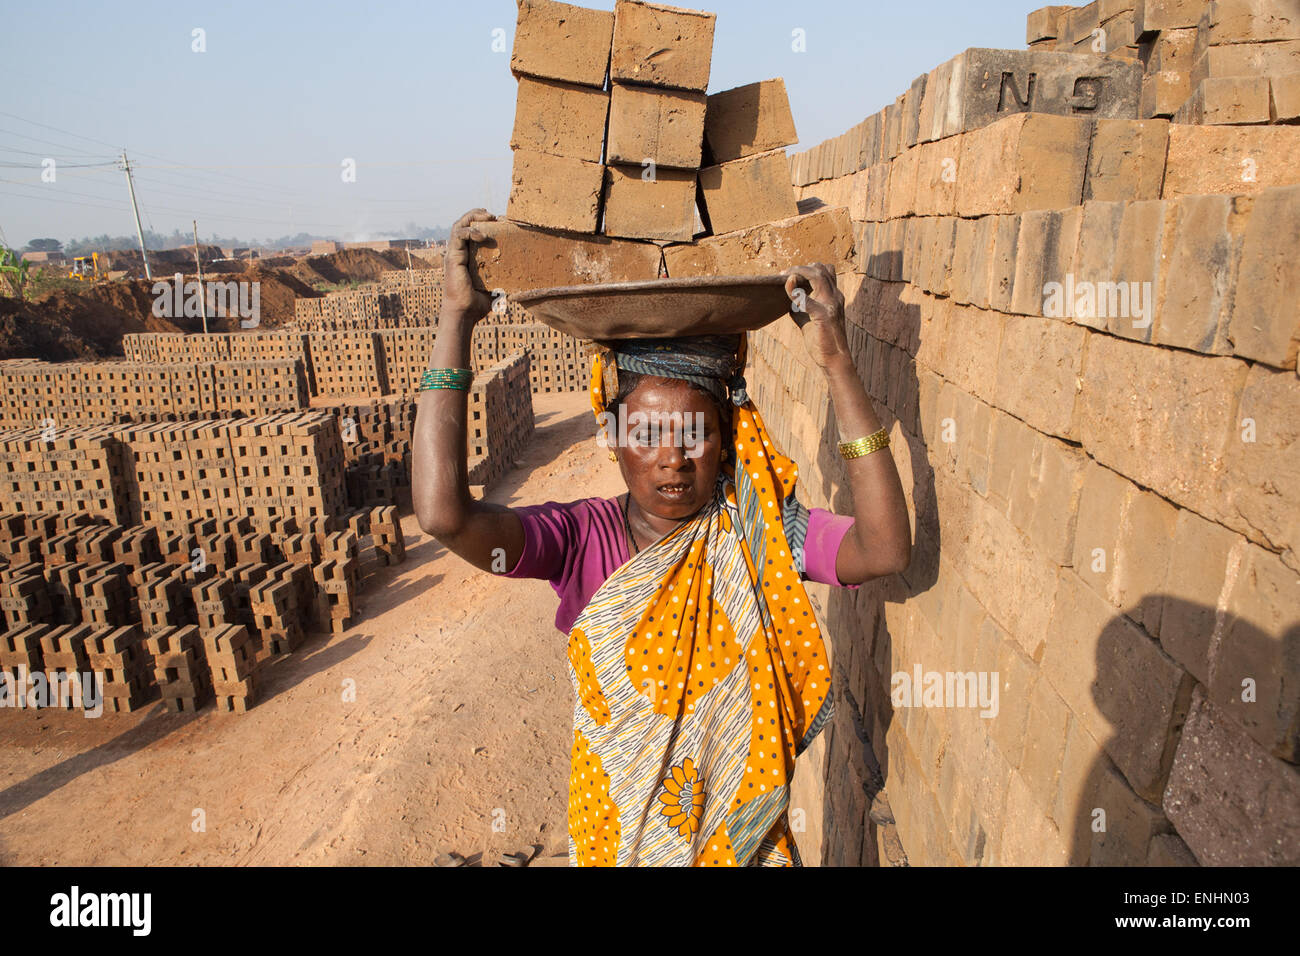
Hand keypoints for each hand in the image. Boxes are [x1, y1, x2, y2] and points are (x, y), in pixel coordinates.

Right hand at [443, 208, 495, 322]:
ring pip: (459, 224)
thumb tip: (527, 281)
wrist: (464, 313)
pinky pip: (458, 235)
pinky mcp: (452, 256)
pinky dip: (469, 231)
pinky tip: (482, 235)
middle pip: (465, 223)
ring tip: (488, 216)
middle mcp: (460, 251)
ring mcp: (455, 253)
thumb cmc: (478, 304)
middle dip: (478, 214)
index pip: (474, 231)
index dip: (486, 222)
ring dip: (473, 216)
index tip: (502, 222)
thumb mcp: (497, 287)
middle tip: (494, 215)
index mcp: (469, 255)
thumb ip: (506, 280)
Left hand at [784, 263, 849, 369]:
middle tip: (783, 273)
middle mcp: (835, 297)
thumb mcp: (809, 319)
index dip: (807, 268)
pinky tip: (788, 292)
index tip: (789, 273)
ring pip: (817, 276)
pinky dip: (795, 293)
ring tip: (785, 277)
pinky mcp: (824, 316)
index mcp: (833, 296)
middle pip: (820, 269)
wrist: (834, 359)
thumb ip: (801, 306)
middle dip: (800, 268)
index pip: (825, 271)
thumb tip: (788, 299)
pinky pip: (808, 300)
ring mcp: (831, 305)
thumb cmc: (821, 340)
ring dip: (799, 273)